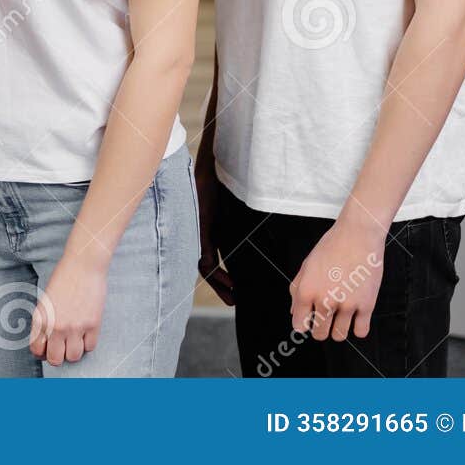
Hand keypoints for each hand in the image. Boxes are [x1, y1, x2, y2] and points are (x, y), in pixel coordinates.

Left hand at [31, 255, 106, 366]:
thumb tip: (48, 342)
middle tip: (63, 348)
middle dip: (58, 356)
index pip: (37, 350)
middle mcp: (56, 326)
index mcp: (40, 318)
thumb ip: (45, 321)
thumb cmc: (64, 278)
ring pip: (74, 357)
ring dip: (74, 351)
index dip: (43, 352)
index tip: (48, 348)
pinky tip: (86, 332)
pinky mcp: (92, 324)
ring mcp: (75, 327)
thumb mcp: (46, 301)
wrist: (83, 265)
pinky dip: (88, 343)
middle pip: (55, 359)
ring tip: (75, 340)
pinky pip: (90, 347)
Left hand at [194, 149, 235, 304]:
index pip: (210, 257)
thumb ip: (240, 222)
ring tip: (232, 295)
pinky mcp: (199, 229)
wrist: (213, 165)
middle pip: (205, 264)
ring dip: (217, 283)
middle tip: (233, 300)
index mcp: (209, 228)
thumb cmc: (225, 182)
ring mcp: (197, 231)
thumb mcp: (233, 208)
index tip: (234, 287)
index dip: (219, 275)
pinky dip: (215, 271)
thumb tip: (266, 230)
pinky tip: (230, 280)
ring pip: (203, 265)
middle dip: (218, 284)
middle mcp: (201, 232)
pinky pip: (205, 257)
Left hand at [289, 220, 384, 341]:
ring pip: (339, 336)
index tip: (309, 322)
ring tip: (340, 318)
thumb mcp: (306, 266)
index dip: (304, 325)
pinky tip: (356, 318)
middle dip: (321, 330)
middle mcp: (325, 300)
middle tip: (325, 320)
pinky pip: (361, 332)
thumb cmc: (331, 247)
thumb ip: (296, 291)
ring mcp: (346, 305)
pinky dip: (358, 328)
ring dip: (338, 330)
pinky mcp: (366, 305)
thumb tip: (295, 313)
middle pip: (320, 334)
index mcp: (306, 291)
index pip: (299, 325)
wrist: (357, 236)